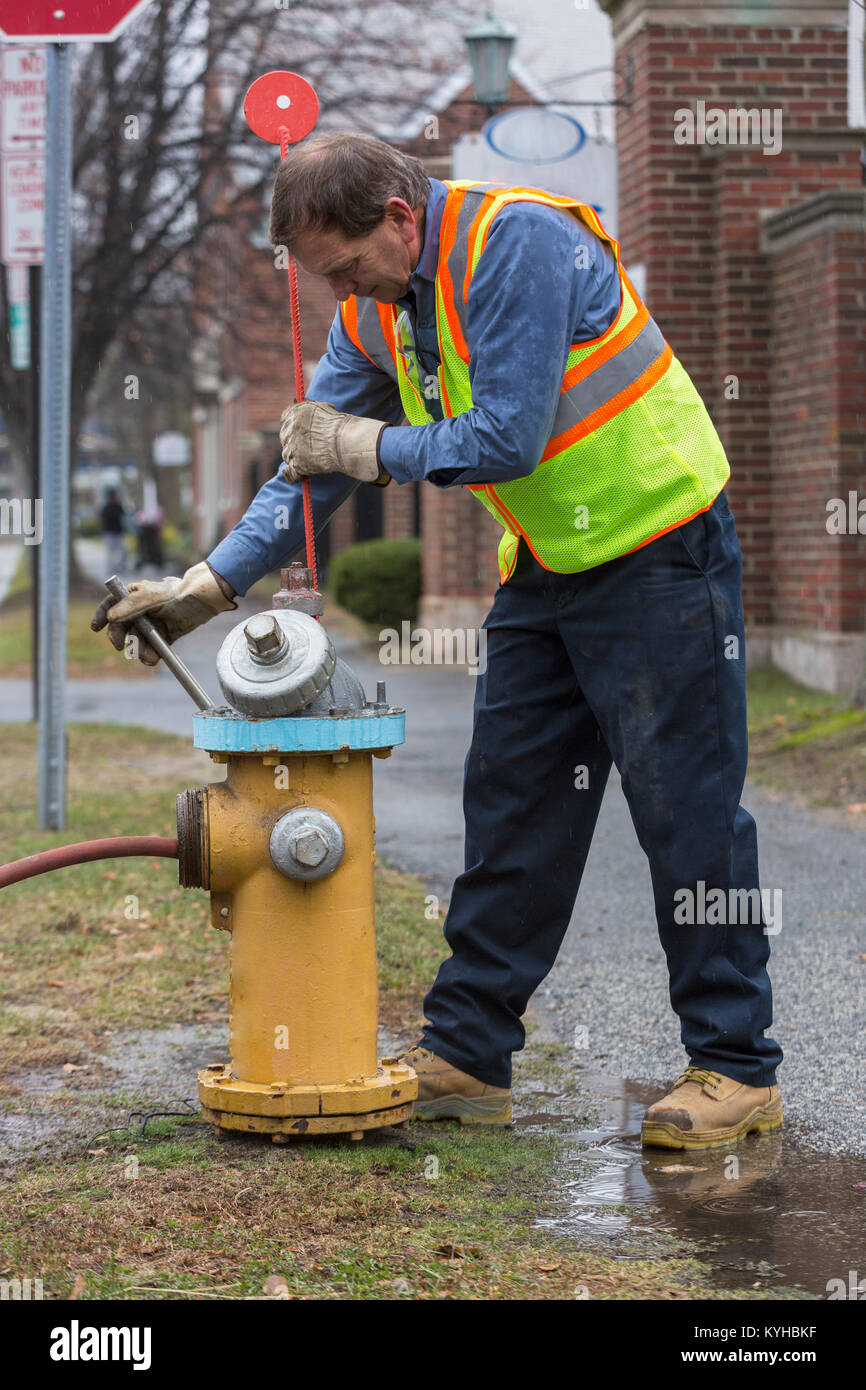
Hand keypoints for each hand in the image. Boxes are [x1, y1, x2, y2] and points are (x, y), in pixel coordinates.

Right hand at [90, 561, 236, 665]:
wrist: (200, 602)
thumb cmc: (175, 594)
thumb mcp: (149, 597)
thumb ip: (129, 606)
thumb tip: (111, 618)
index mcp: (133, 597)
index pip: (111, 605)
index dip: (101, 616)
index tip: (95, 628)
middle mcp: (140, 612)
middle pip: (121, 628)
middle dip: (119, 638)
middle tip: (120, 646)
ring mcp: (152, 624)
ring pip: (137, 641)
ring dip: (138, 650)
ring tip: (146, 654)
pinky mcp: (164, 636)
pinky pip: (153, 649)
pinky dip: (151, 655)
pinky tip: (154, 658)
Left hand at [280, 401, 389, 485]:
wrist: (344, 442)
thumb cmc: (337, 424)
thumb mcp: (322, 407)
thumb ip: (307, 405)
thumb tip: (297, 400)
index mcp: (293, 415)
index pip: (285, 418)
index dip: (292, 424)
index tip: (298, 428)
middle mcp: (288, 431)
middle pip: (285, 437)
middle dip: (294, 440)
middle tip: (307, 444)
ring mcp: (291, 450)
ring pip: (287, 454)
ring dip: (295, 456)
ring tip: (310, 457)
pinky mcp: (297, 466)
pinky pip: (290, 474)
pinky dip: (291, 475)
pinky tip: (291, 475)